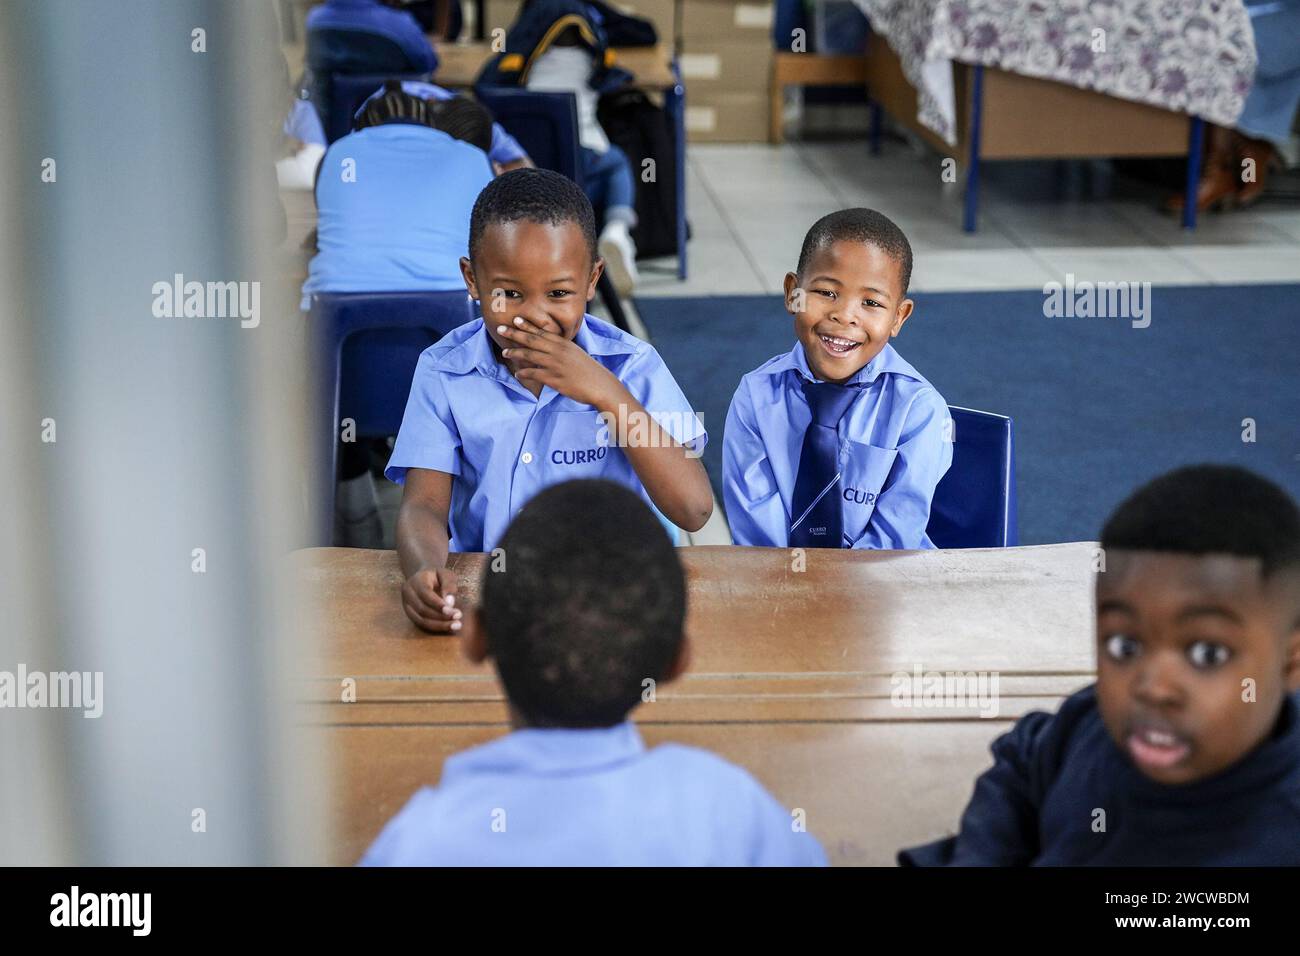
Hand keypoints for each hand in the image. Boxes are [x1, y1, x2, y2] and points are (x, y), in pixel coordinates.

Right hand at [401, 565, 460, 633]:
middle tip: (458, 617)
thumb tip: (449, 603)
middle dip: (441, 616)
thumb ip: (449, 586)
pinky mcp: (409, 614)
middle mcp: (408, 593)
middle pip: (422, 609)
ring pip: (421, 620)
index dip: (438, 604)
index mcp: (416, 580)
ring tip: (456, 625)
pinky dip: (435, 627)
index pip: (425, 594)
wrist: (424, 578)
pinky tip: (448, 627)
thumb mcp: (446, 574)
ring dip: (440, 625)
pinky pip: (421, 624)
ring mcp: (406, 605)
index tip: (452, 611)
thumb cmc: (438, 576)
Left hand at [496, 318, 624, 408]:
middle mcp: (558, 351)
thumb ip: (562, 349)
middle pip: (532, 340)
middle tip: (501, 329)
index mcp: (564, 344)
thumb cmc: (589, 371)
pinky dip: (524, 373)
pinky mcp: (554, 379)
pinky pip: (534, 374)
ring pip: (530, 355)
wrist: (600, 385)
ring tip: (505, 352)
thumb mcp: (576, 354)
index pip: (542, 331)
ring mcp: (556, 364)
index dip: (527, 325)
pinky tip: (517, 374)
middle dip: (515, 334)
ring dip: (516, 353)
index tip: (515, 319)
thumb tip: (550, 348)